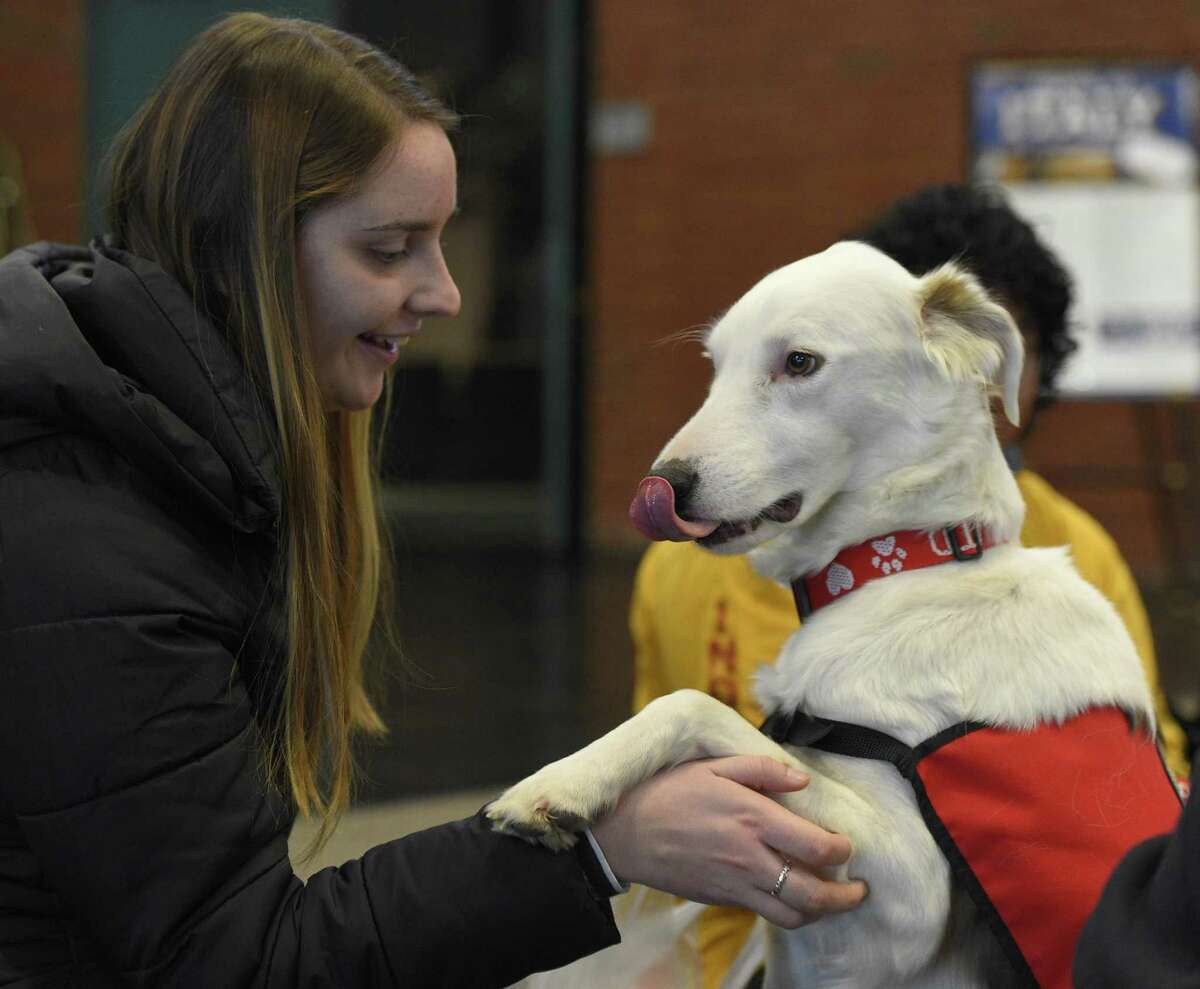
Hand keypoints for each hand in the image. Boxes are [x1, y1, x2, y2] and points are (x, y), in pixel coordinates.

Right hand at [589, 755, 867, 928]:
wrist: (625, 833)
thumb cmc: (668, 793)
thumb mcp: (712, 766)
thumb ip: (761, 769)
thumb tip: (802, 781)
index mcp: (753, 819)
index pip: (817, 847)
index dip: (843, 850)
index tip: (847, 845)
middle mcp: (750, 858)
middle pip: (814, 894)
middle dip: (846, 898)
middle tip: (858, 890)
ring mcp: (736, 885)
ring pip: (793, 915)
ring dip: (820, 911)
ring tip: (830, 899)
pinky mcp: (723, 900)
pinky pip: (766, 914)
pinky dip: (788, 911)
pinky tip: (790, 894)